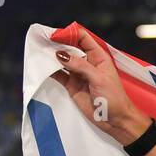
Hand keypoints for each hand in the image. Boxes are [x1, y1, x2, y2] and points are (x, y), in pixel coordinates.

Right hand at [50, 27, 147, 144]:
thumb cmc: (114, 99)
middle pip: (69, 47)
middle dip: (57, 43)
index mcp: (98, 57)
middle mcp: (87, 63)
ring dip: (51, 55)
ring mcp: (78, 74)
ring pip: (62, 60)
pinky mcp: (72, 85)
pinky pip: (59, 74)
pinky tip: (42, 66)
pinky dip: (50, 70)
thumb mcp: (99, 78)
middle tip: (42, 40)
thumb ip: (80, 66)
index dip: (69, 34)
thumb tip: (61, 54)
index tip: (56, 35)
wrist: (116, 121)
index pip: (82, 38)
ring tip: (39, 51)